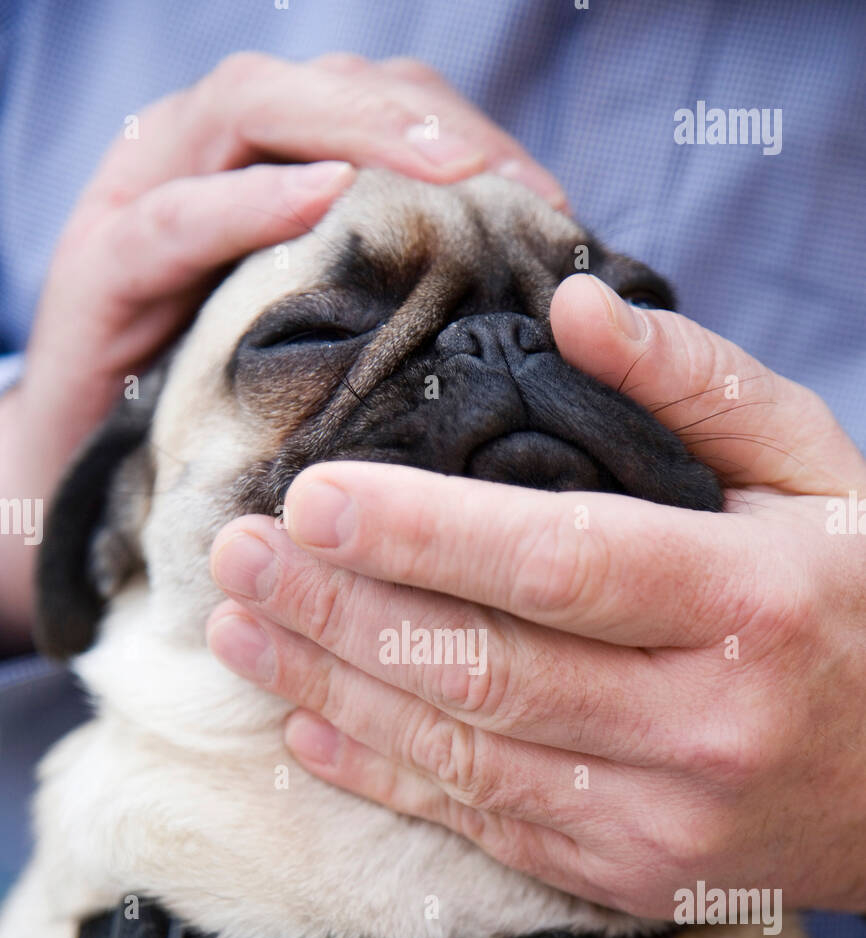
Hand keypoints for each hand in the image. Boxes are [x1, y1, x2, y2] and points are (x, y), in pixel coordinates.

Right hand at [2, 52, 562, 633]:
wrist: (83, 474)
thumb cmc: (215, 409)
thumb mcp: (315, 339)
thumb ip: (385, 294)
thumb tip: (511, 300)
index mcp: (266, 168)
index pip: (375, 104)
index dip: (466, 132)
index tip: (549, 199)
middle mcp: (205, 158)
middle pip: (327, 86)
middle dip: (430, 125)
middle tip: (516, 184)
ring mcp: (147, 197)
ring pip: (252, 111)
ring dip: (357, 132)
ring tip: (444, 172)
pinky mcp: (101, 267)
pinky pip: (175, 218)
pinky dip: (246, 204)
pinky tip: (319, 202)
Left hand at [208, 274, 865, 917]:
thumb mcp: (822, 471)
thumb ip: (700, 385)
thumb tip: (571, 307)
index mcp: (752, 599)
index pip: (559, 563)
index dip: (423, 536)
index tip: (309, 498)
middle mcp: (707, 722)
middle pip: (484, 667)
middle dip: (339, 611)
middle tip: (234, 555)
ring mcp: (668, 819)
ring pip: (465, 756)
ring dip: (334, 693)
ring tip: (237, 635)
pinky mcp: (636, 876)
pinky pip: (489, 829)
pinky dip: (388, 780)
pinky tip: (309, 731)